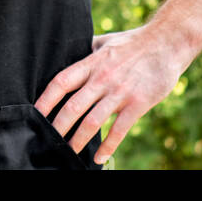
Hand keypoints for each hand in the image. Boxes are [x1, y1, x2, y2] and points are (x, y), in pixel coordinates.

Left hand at [33, 24, 190, 164]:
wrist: (167, 42)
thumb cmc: (134, 42)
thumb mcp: (106, 42)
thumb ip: (88, 51)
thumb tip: (70, 54)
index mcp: (92, 62)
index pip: (62, 82)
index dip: (46, 99)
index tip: (34, 114)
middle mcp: (103, 78)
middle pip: (73, 106)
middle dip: (58, 126)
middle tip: (47, 140)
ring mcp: (120, 91)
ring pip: (92, 121)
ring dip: (78, 140)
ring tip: (70, 152)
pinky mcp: (138, 103)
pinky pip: (119, 130)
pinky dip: (108, 147)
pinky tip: (99, 158)